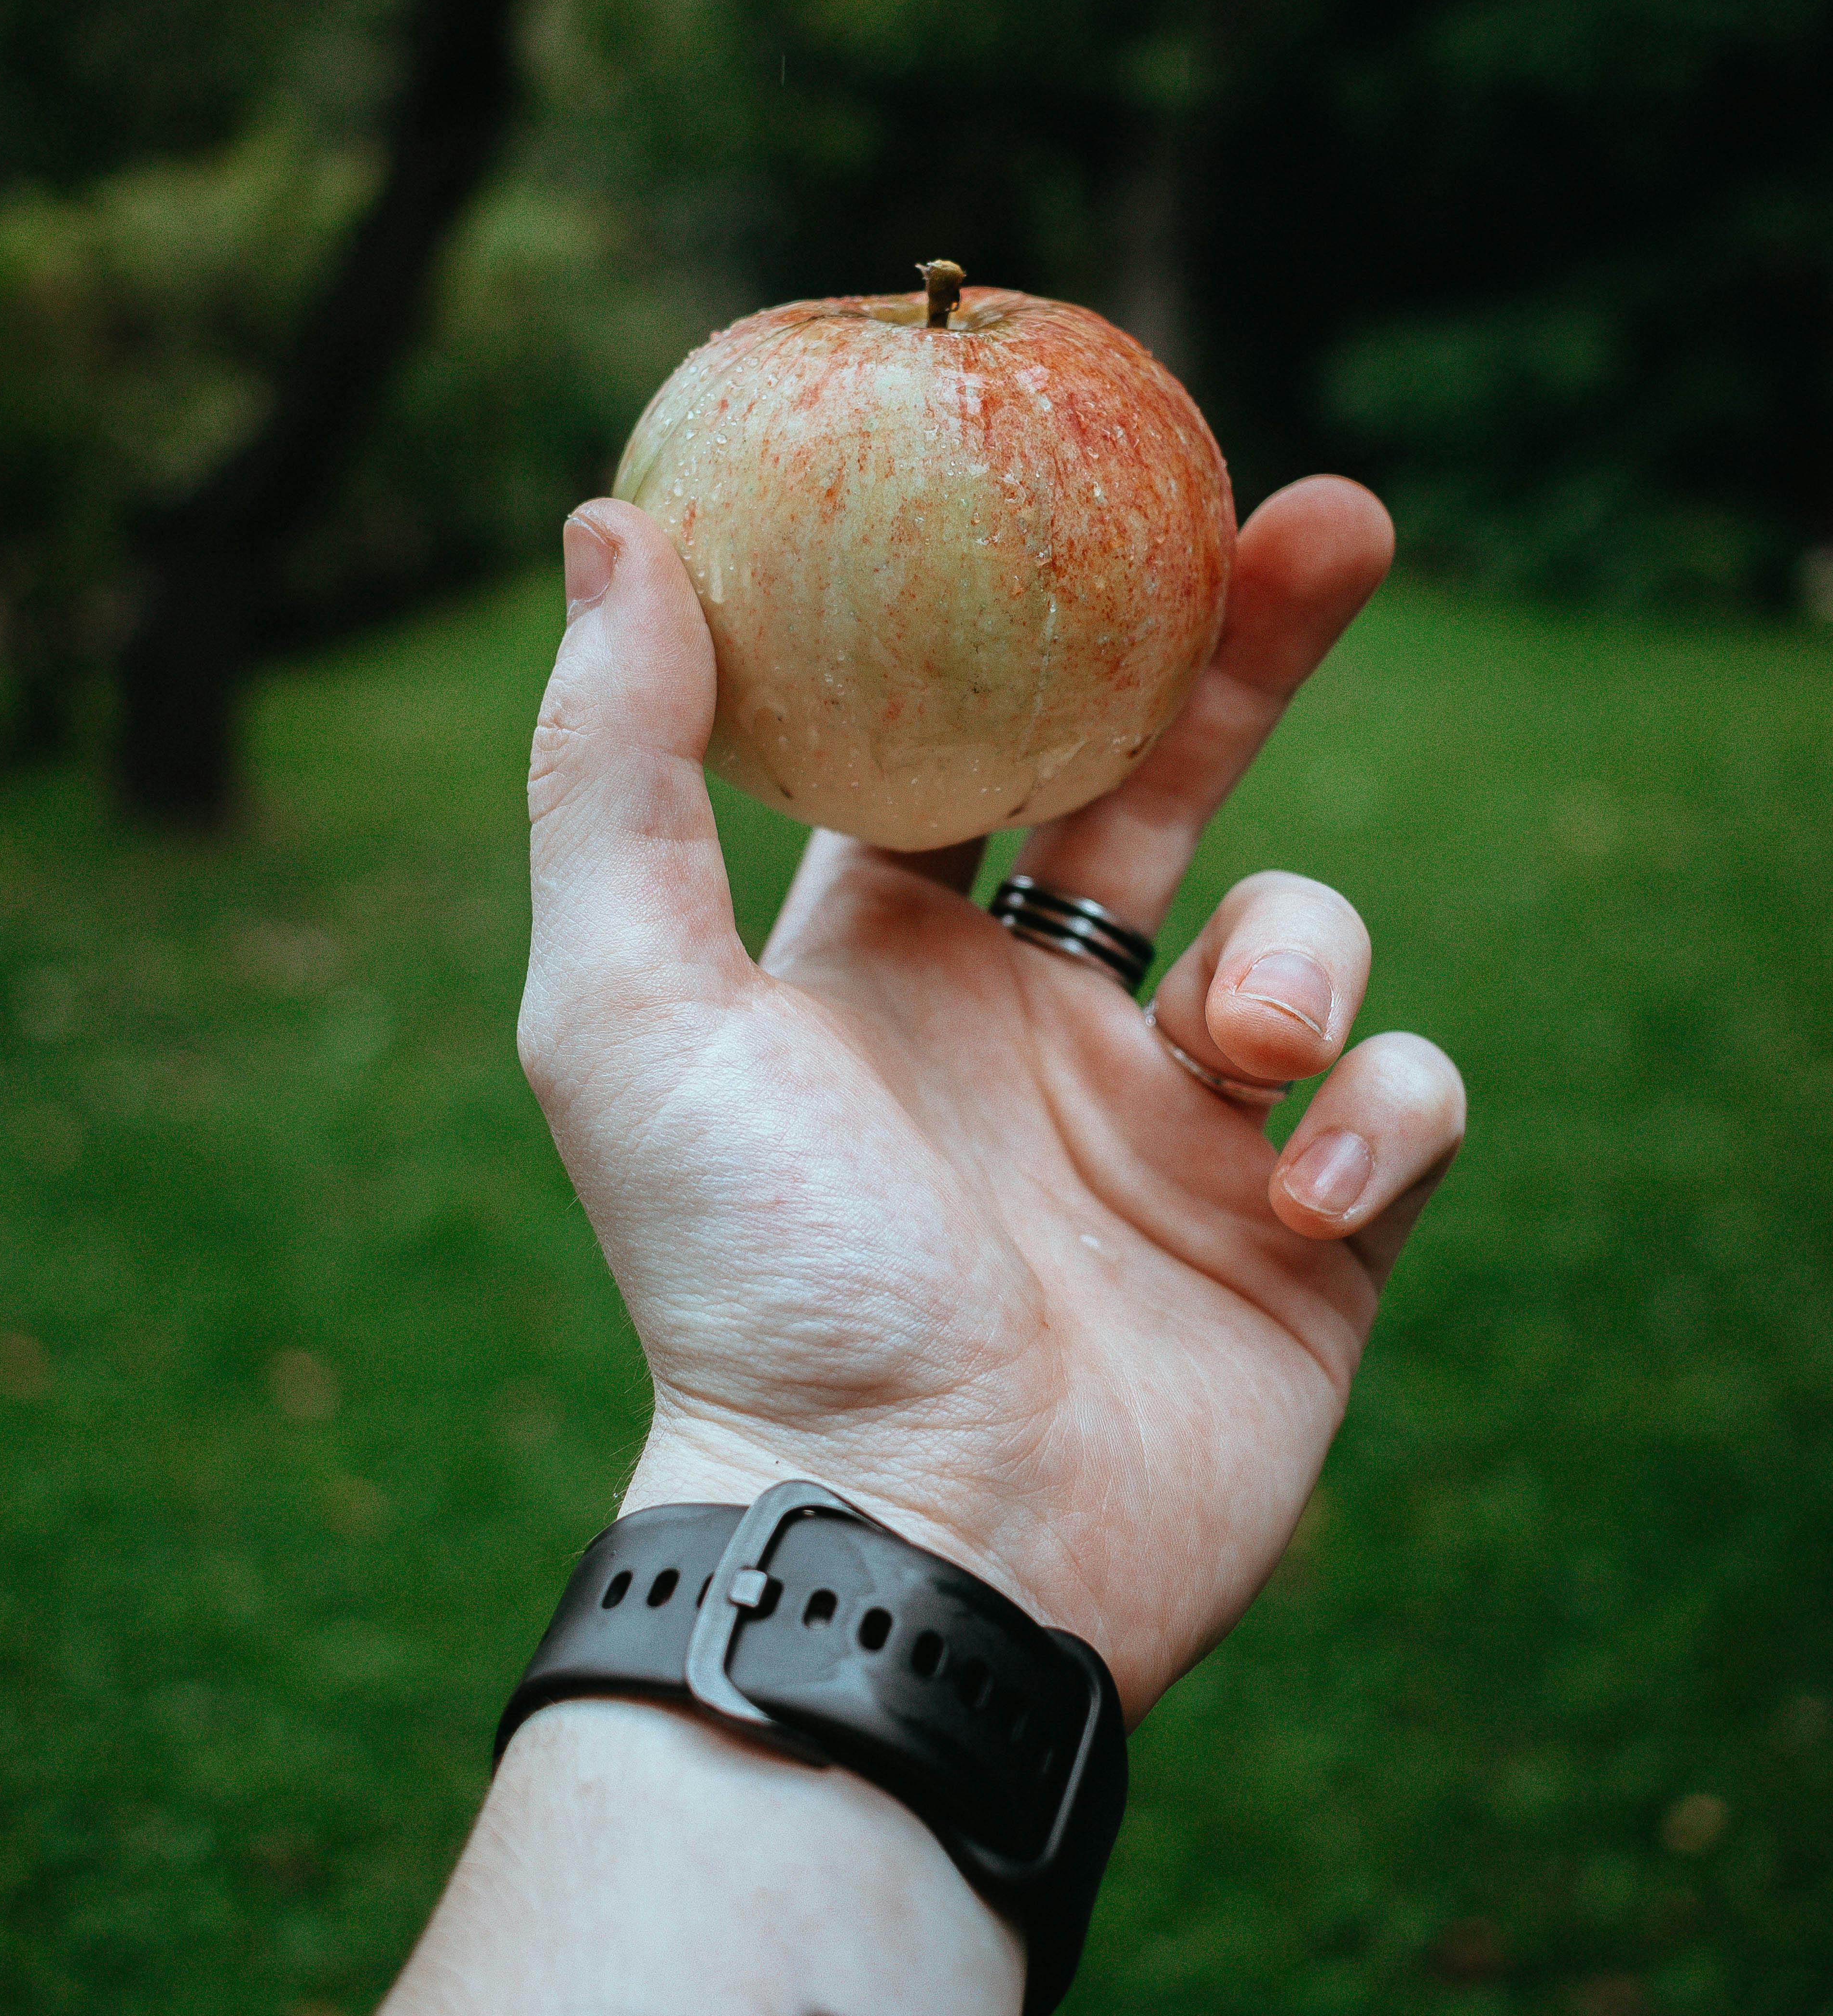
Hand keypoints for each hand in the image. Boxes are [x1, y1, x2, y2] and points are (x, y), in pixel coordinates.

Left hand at [519, 478, 1462, 1718]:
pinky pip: (1408, 1103)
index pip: (985, 731)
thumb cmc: (756, 1281)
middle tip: (1337, 520)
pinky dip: (1380, 1115)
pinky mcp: (1308, 1238)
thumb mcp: (633, 1010)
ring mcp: (1178, 1130)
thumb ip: (616, 775)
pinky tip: (1295, 1194)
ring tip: (1234, 1047)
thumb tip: (607, 527)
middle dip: (1254, 645)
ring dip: (1303, 954)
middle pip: (1169, 777)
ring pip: (1310, 942)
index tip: (1098, 477)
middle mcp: (1036, 1024)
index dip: (1046, 608)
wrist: (907, 1539)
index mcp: (894, 958)